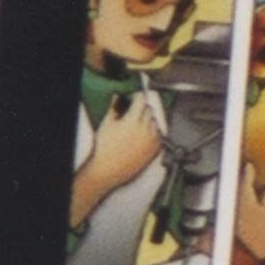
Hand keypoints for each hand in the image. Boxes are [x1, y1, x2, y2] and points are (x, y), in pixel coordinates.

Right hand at [72, 94, 162, 225]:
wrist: (110, 169)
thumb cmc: (106, 148)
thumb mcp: (107, 123)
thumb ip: (114, 107)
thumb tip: (118, 97)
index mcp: (133, 121)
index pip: (142, 101)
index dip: (139, 96)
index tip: (136, 95)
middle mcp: (146, 129)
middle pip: (149, 110)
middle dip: (142, 107)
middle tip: (134, 109)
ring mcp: (153, 140)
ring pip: (155, 122)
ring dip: (148, 119)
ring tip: (137, 123)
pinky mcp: (156, 149)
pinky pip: (159, 134)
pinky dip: (153, 131)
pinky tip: (144, 134)